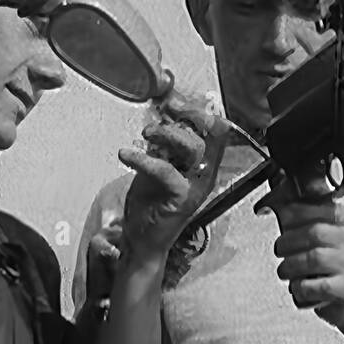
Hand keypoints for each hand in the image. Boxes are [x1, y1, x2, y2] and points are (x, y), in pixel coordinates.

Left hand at [117, 88, 229, 263]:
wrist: (141, 241)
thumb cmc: (150, 205)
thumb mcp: (156, 166)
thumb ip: (163, 145)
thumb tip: (160, 116)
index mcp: (204, 164)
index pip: (216, 130)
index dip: (198, 111)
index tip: (174, 102)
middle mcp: (205, 174)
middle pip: (211, 133)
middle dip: (185, 116)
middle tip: (161, 115)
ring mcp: (196, 187)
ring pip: (194, 148)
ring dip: (167, 134)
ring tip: (146, 134)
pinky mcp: (181, 199)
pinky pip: (167, 171)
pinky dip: (144, 159)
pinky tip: (126, 154)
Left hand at [271, 198, 343, 324]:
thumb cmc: (330, 262)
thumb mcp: (321, 234)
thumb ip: (302, 217)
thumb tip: (276, 201)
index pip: (323, 208)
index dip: (297, 212)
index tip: (284, 218)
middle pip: (315, 233)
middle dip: (288, 242)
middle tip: (280, 250)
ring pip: (315, 259)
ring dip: (291, 266)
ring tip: (285, 271)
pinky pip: (317, 286)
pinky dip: (300, 287)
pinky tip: (298, 286)